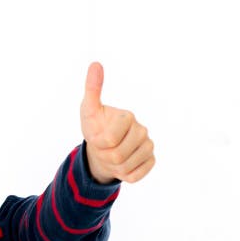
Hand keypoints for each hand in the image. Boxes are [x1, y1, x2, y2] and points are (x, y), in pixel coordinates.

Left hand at [80, 62, 154, 184]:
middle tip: (103, 148)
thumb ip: (92, 89)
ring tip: (112, 156)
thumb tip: (95, 64)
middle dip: (104, 156)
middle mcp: (142, 130)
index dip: (98, 142)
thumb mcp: (88, 110)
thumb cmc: (96, 127)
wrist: (103, 149)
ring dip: (112, 167)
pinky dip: (124, 175)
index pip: (109, 138)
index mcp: (127, 117)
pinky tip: (123, 165)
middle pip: (117, 155)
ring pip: (125, 167)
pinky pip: (135, 176)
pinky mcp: (151, 160)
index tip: (97, 137)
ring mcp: (148, 145)